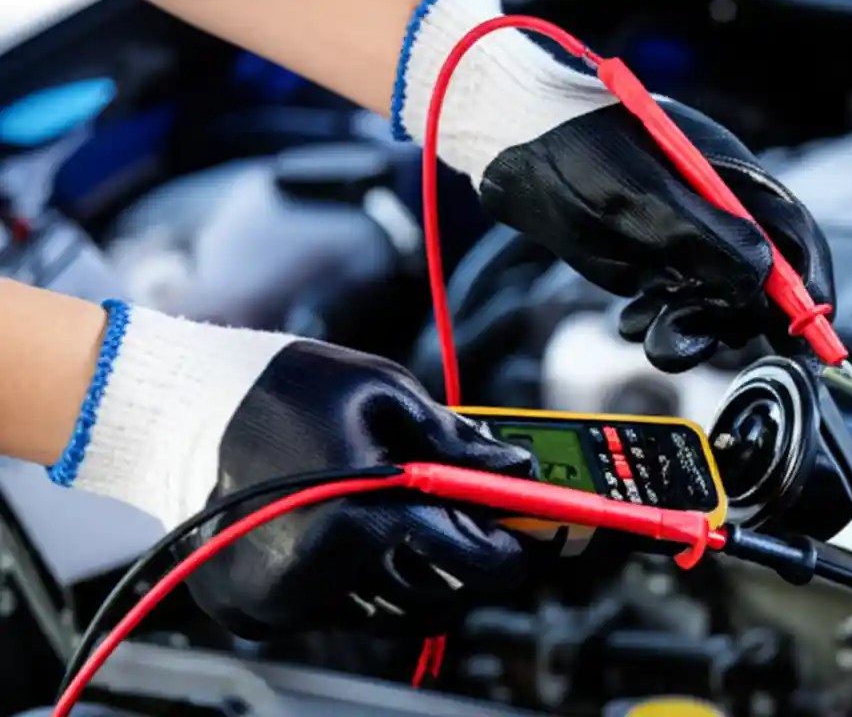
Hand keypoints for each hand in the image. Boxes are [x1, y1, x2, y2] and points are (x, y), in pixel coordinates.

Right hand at [54, 304, 533, 637]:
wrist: (175, 413)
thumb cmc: (277, 391)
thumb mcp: (380, 392)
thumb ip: (454, 438)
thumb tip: (511, 465)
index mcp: (361, 512)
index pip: (467, 557)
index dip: (508, 550)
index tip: (526, 538)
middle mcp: (326, 570)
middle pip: (438, 598)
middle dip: (471, 568)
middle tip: (484, 533)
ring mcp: (292, 598)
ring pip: (395, 610)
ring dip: (425, 575)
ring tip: (423, 525)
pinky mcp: (267, 610)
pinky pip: (348, 609)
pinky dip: (373, 581)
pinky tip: (366, 536)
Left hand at [394, 0, 834, 372]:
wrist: (512, 150)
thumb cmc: (574, 147)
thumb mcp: (640, 193)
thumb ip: (705, 237)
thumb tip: (763, 278)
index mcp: (731, 181)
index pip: (793, 235)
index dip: (808, 284)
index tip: (808, 330)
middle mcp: (717, 214)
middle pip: (760, 283)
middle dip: (735, 316)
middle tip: (697, 329)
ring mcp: (685, 242)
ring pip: (716, 305)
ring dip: (692, 329)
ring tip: (649, 328)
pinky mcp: (653, 266)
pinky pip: (676, 310)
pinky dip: (660, 326)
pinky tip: (632, 320)